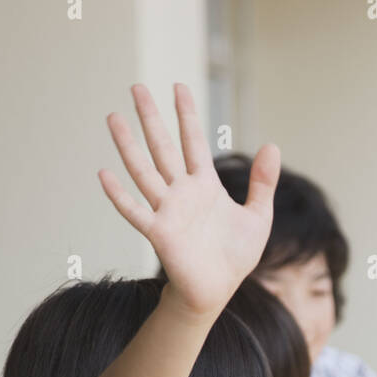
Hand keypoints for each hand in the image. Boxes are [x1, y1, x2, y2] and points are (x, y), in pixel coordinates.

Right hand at [98, 83, 279, 317]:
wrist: (218, 290)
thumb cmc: (234, 256)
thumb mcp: (258, 216)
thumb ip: (263, 183)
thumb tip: (273, 145)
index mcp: (205, 186)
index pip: (193, 141)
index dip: (186, 114)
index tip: (178, 86)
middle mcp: (182, 192)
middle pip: (162, 147)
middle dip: (150, 117)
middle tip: (136, 86)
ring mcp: (167, 211)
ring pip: (144, 171)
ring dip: (127, 145)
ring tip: (112, 117)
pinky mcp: (159, 233)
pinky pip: (135, 211)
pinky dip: (119, 195)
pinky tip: (103, 174)